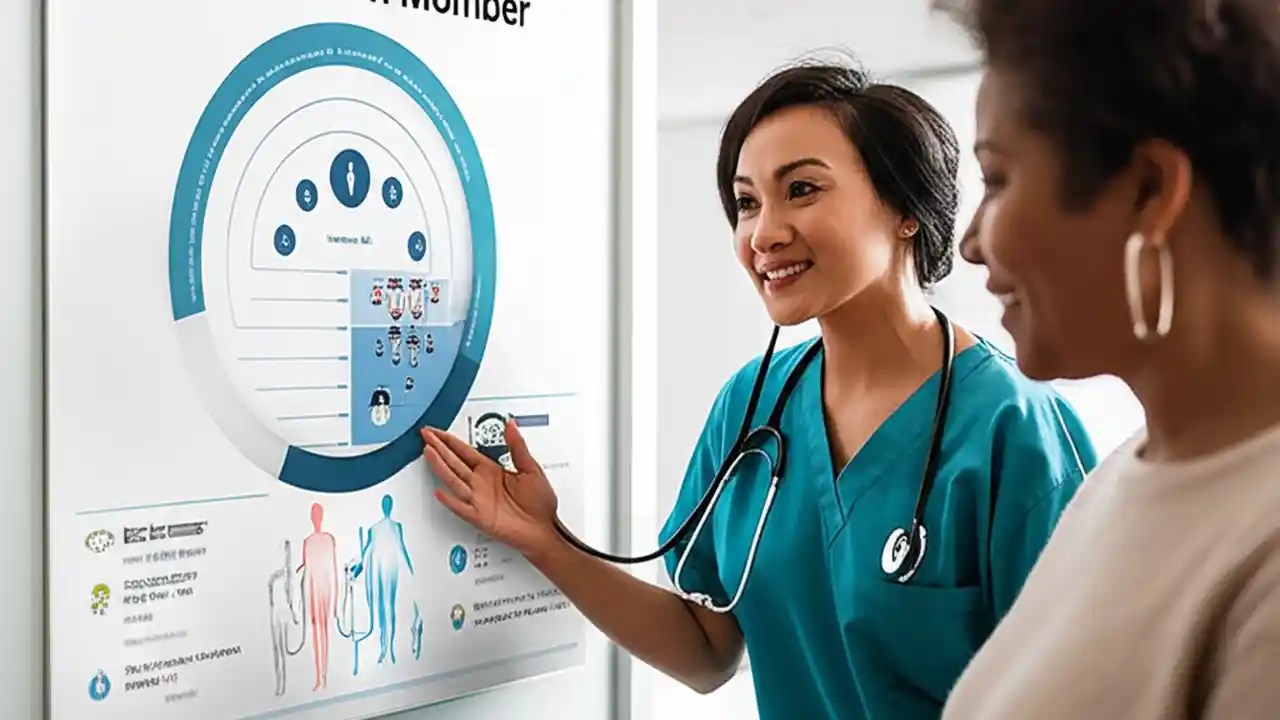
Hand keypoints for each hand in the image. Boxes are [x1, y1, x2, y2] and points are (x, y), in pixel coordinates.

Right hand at [421, 418, 559, 557]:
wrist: (544, 528)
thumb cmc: (539, 503)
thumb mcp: (531, 468)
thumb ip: (517, 446)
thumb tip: (511, 425)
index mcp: (492, 470)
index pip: (465, 452)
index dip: (450, 441)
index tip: (437, 432)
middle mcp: (482, 483)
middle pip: (455, 462)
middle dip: (440, 448)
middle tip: (425, 435)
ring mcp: (479, 500)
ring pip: (454, 480)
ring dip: (441, 467)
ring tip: (428, 452)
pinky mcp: (481, 517)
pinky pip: (461, 508)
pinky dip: (450, 501)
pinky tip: (439, 492)